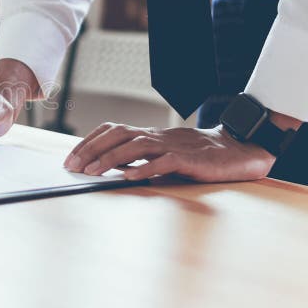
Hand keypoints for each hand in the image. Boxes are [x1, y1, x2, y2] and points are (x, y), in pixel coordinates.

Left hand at [63, 123, 274, 181]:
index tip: (71, 157)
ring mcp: (172, 146)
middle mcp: (156, 136)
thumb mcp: (163, 154)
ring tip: (92, 172)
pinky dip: (145, 169)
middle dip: (92, 149)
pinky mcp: (189, 160)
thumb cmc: (197, 156)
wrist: (237, 151)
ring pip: (136, 146)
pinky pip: (164, 163)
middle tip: (73, 165)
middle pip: (118, 134)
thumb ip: (140, 158)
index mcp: (148, 134)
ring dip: (110, 158)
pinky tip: (129, 177)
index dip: (89, 141)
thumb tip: (111, 167)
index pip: (112, 130)